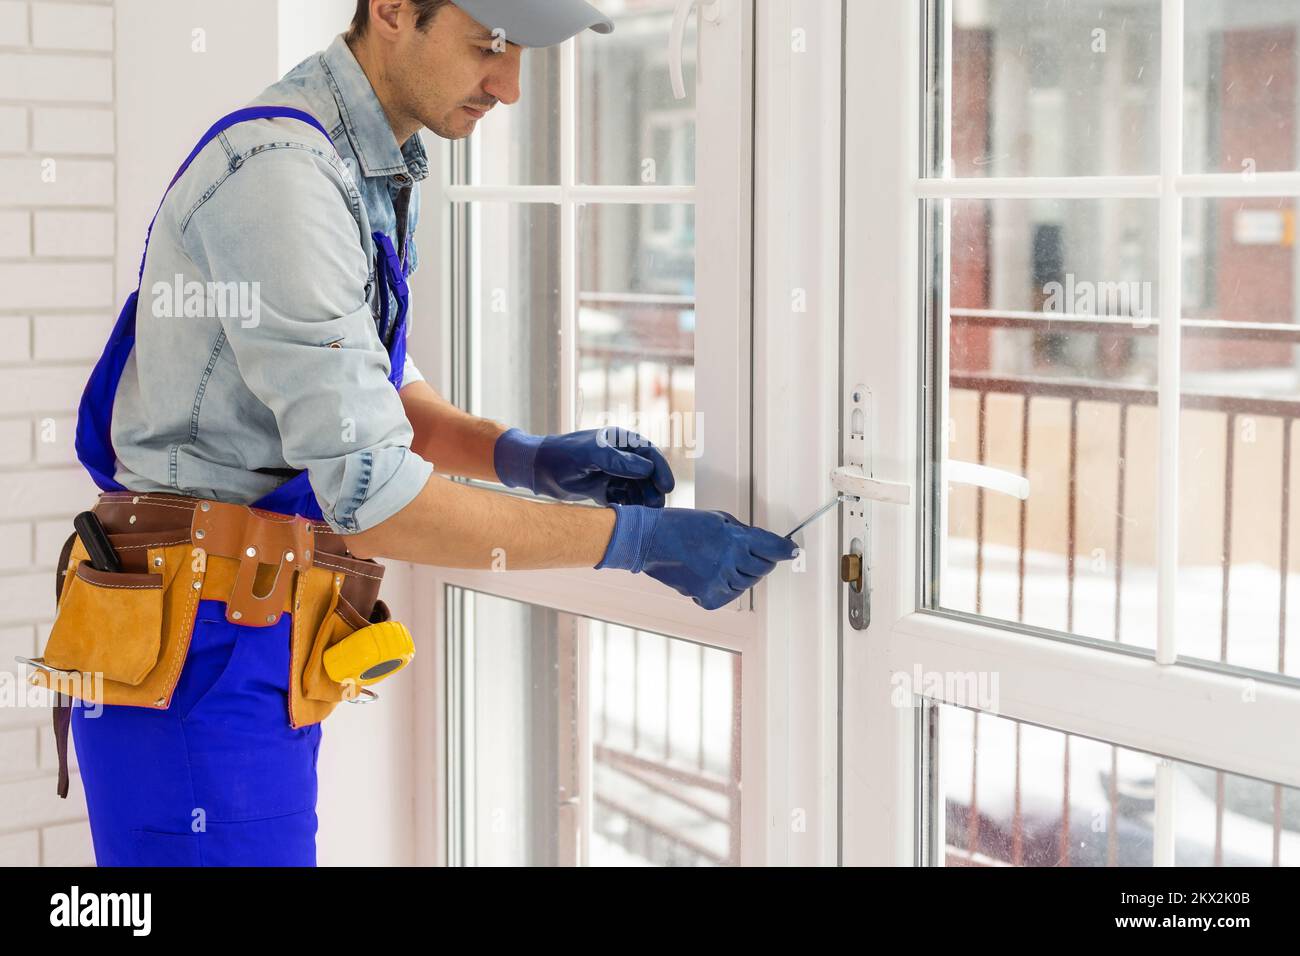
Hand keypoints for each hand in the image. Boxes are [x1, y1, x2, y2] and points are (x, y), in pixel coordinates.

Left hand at [494, 426, 675, 506]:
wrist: (536, 469)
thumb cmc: (561, 455)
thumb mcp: (590, 455)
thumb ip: (618, 461)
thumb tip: (646, 469)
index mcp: (619, 441)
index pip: (648, 453)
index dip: (661, 470)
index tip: (667, 487)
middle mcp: (619, 457)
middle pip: (646, 474)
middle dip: (653, 489)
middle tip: (656, 506)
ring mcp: (611, 474)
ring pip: (636, 488)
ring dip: (643, 500)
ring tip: (646, 513)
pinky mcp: (603, 489)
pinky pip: (623, 498)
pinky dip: (629, 506)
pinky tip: (631, 516)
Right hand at [595, 506, 797, 609]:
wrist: (650, 541)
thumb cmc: (682, 524)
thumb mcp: (718, 519)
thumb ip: (743, 533)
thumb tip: (762, 543)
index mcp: (735, 539)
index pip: (773, 548)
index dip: (784, 549)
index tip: (791, 550)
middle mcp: (730, 562)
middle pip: (762, 568)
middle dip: (762, 560)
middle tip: (752, 554)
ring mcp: (719, 582)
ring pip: (747, 583)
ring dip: (742, 573)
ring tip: (724, 561)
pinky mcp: (708, 597)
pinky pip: (729, 595)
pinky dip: (726, 587)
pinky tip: (713, 574)